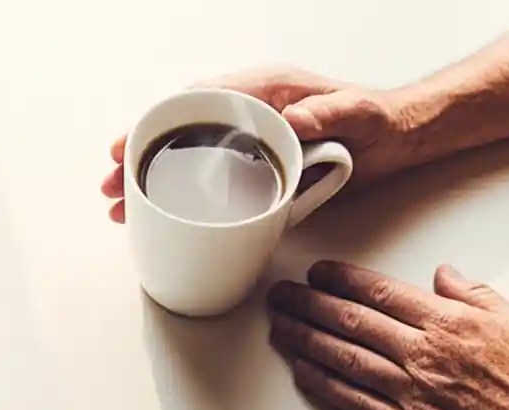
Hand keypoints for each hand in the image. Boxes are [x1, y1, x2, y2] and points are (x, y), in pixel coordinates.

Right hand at [102, 67, 416, 222]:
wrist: (398, 140)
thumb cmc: (377, 119)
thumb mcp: (357, 112)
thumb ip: (329, 112)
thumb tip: (294, 118)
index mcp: (263, 92)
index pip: (196, 103)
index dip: (157, 124)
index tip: (126, 143)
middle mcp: (248, 116)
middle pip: (179, 134)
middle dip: (140, 159)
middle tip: (110, 185)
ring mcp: (249, 145)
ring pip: (187, 162)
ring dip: (152, 184)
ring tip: (119, 208)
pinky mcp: (258, 171)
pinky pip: (210, 184)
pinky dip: (182, 200)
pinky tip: (157, 218)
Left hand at [267, 261, 508, 409]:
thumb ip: (473, 294)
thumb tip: (442, 275)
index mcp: (448, 324)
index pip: (380, 293)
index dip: (341, 280)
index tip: (317, 273)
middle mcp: (423, 355)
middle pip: (351, 322)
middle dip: (308, 305)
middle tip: (281, 295)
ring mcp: (413, 394)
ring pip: (345, 359)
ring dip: (305, 341)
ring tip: (280, 328)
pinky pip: (356, 404)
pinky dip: (325, 386)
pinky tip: (303, 372)